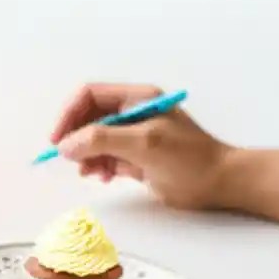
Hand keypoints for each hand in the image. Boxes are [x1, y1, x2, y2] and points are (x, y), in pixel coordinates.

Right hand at [49, 83, 234, 209]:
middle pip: (89, 117)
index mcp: (137, 98)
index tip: (58, 140)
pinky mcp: (137, 158)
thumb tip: (67, 145)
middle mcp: (133, 113)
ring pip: (95, 139)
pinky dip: (98, 166)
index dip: (69, 115)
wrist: (220, 183)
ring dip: (85, 155)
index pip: (89, 95)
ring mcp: (135, 135)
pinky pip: (106, 157)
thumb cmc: (190, 159)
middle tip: (69, 160)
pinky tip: (102, 177)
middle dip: (75, 137)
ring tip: (89, 172)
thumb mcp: (144, 144)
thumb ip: (103, 141)